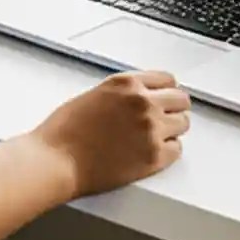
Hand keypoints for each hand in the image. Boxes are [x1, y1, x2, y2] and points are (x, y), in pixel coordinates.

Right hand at [29, 71, 190, 197]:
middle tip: (166, 119)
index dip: (166, 91)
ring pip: (183, 124)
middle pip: (181, 100)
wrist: (56, 161)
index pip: (167, 79)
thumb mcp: (93, 96)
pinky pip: (177, 150)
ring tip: (157, 137)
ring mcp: (151, 129)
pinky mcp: (154, 156)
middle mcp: (143, 102)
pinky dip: (168, 151)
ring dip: (173, 130)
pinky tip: (153, 152)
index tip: (166, 98)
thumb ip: (120, 95)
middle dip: (174, 109)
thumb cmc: (63, 133)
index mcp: (127, 83)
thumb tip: (134, 100)